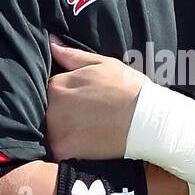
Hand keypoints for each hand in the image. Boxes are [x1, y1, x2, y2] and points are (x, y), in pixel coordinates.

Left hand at [45, 37, 150, 159]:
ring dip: (62, 132)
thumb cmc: (128, 89)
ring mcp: (56, 130)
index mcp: (57, 85)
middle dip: (61, 113)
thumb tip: (51, 43)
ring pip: (49, 131)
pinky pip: (55, 151)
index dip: (65, 95)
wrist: (147, 121)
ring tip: (86, 131)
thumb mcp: (103, 64)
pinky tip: (84, 145)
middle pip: (46, 111)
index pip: (49, 90)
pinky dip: (66, 149)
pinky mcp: (63, 151)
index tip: (82, 100)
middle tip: (86, 117)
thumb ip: (72, 56)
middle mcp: (51, 107)